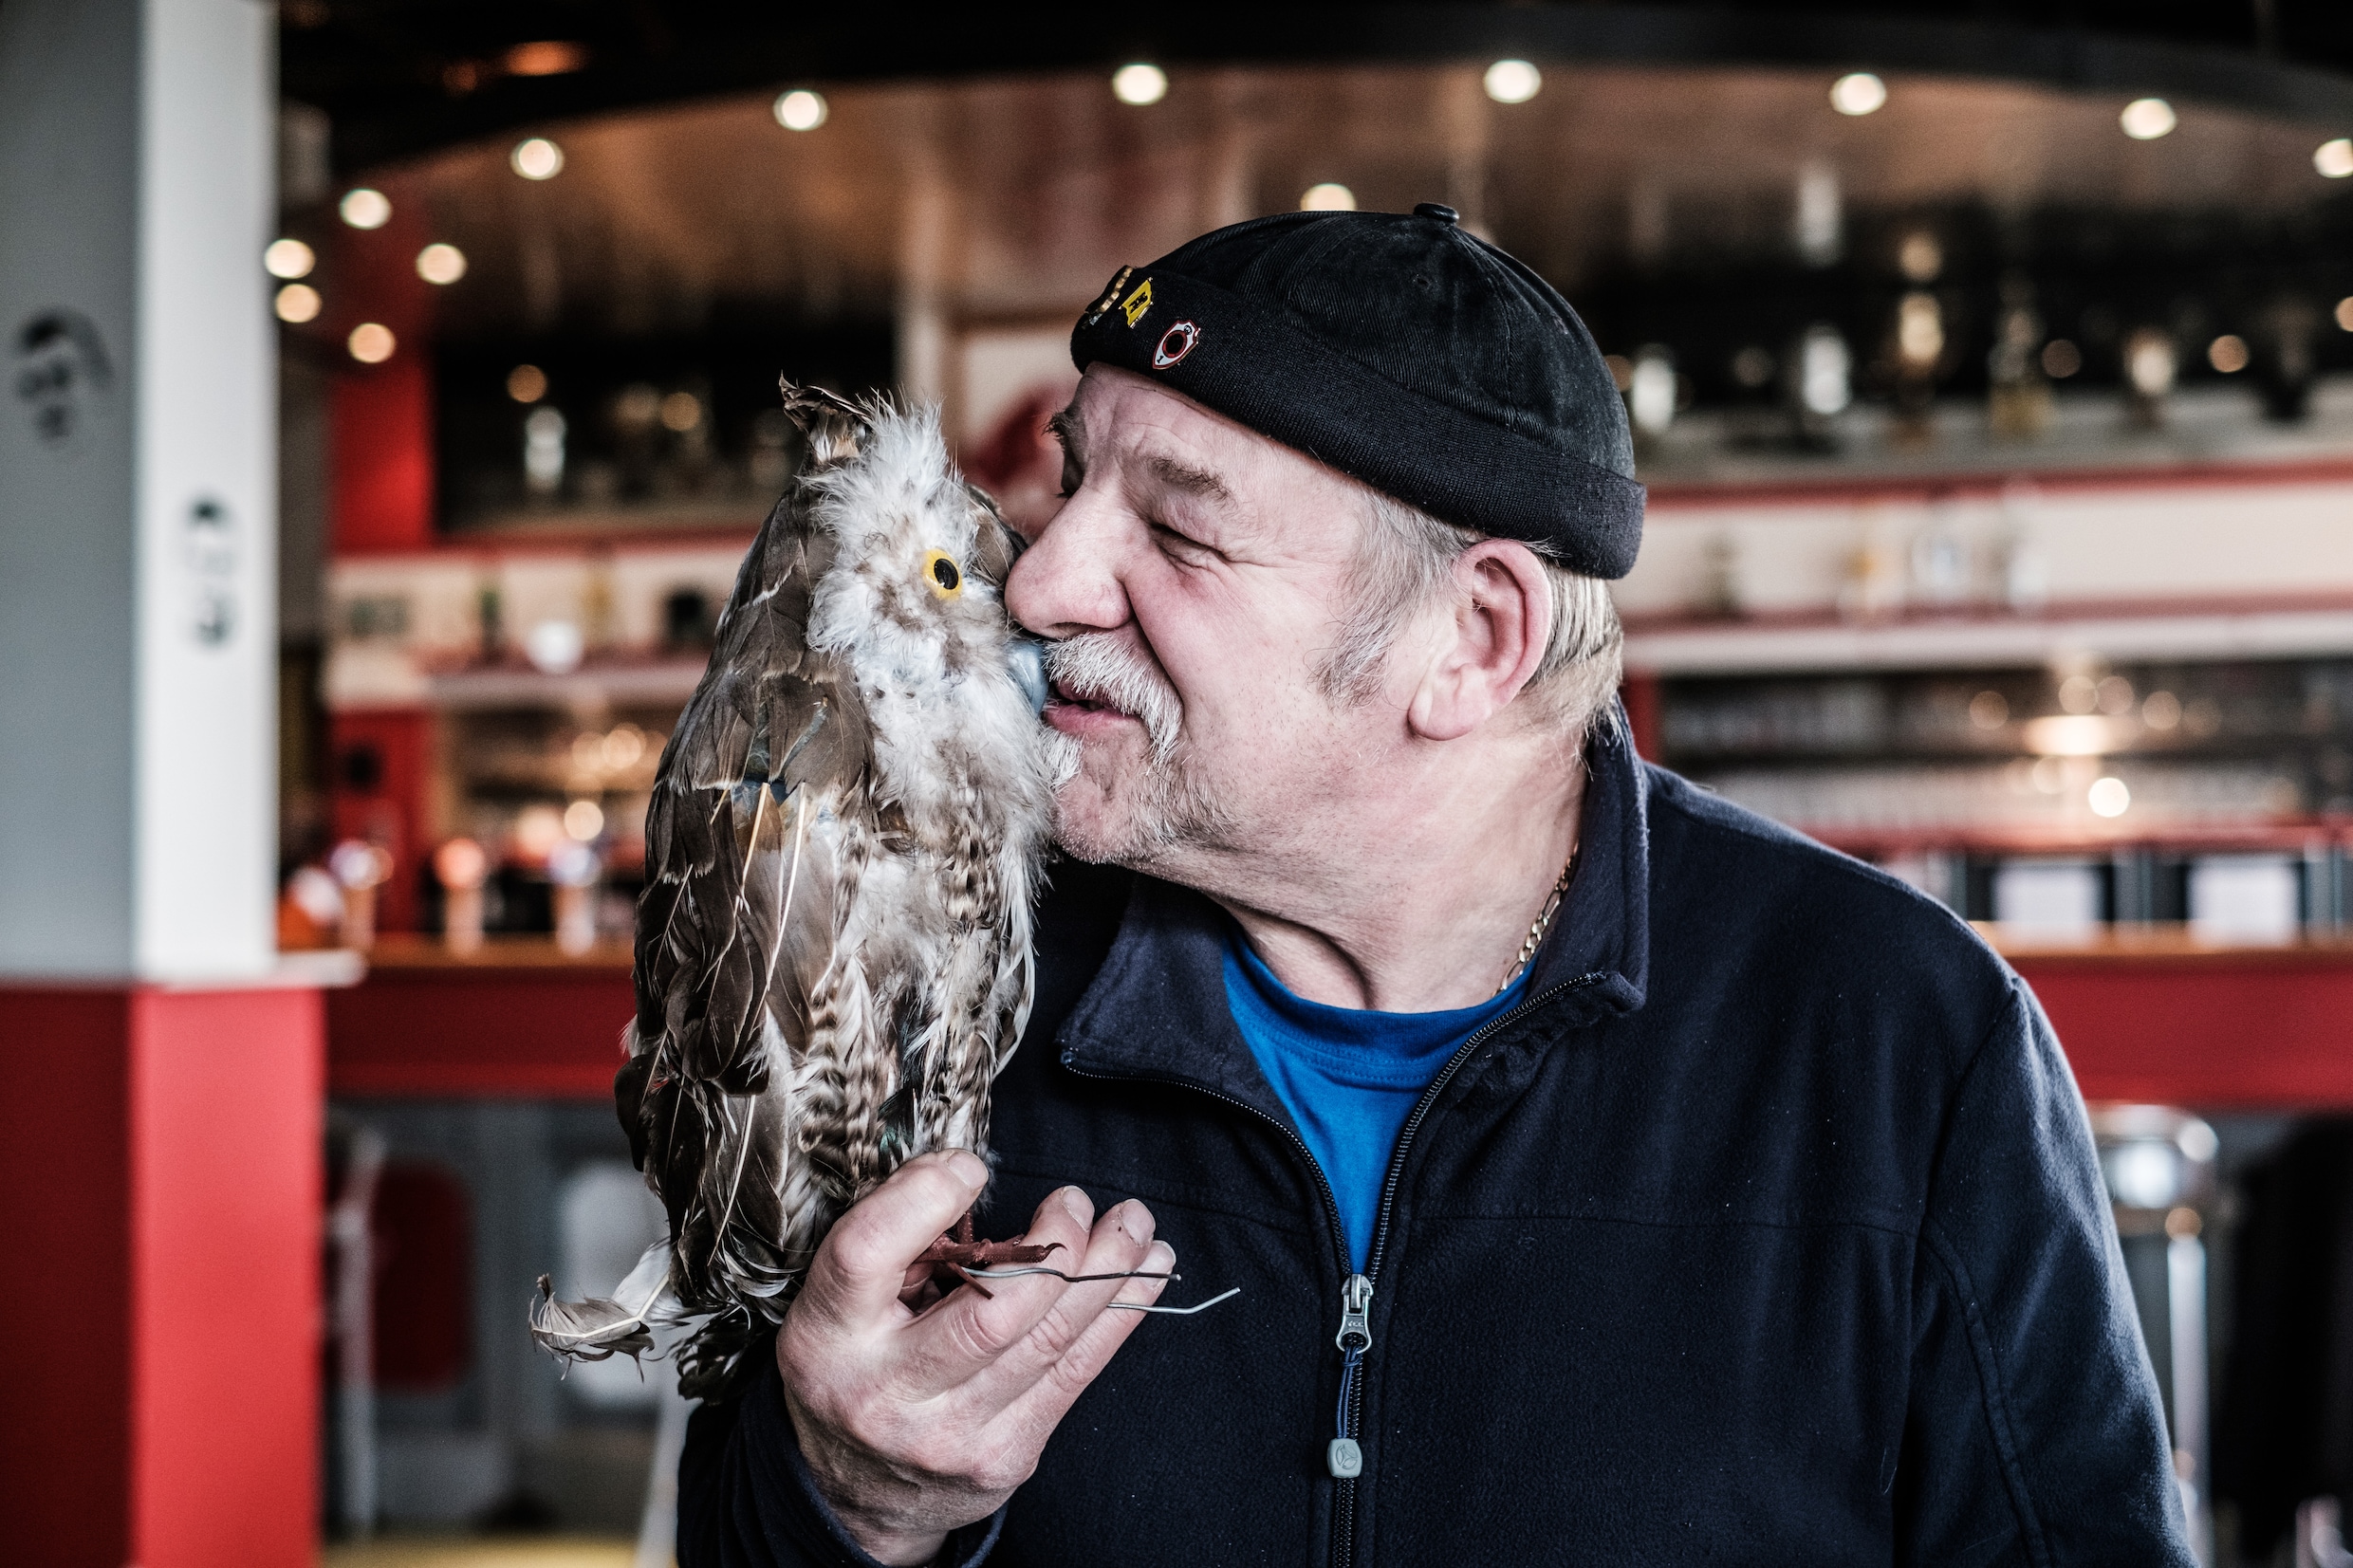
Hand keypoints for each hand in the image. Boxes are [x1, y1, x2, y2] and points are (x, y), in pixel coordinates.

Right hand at [777, 1151, 1172, 1564]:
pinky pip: (1076, 1375)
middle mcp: (886, 1391)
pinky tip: (1146, 1274)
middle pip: (992, 1308)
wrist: (853, 1494)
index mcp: (829, 1335)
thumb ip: (891, 1241)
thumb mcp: (838, 1303)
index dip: (924, 1198)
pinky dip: (1119, 1315)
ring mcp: (950, 1433)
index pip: (867, 1252)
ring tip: (1136, 1226)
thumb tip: (967, 1178)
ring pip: (1050, 1340)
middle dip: (1057, 1244)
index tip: (970, 1168)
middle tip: (1079, 1202)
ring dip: (1109, 1271)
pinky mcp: (1004, 1456)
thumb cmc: (855, 1366)